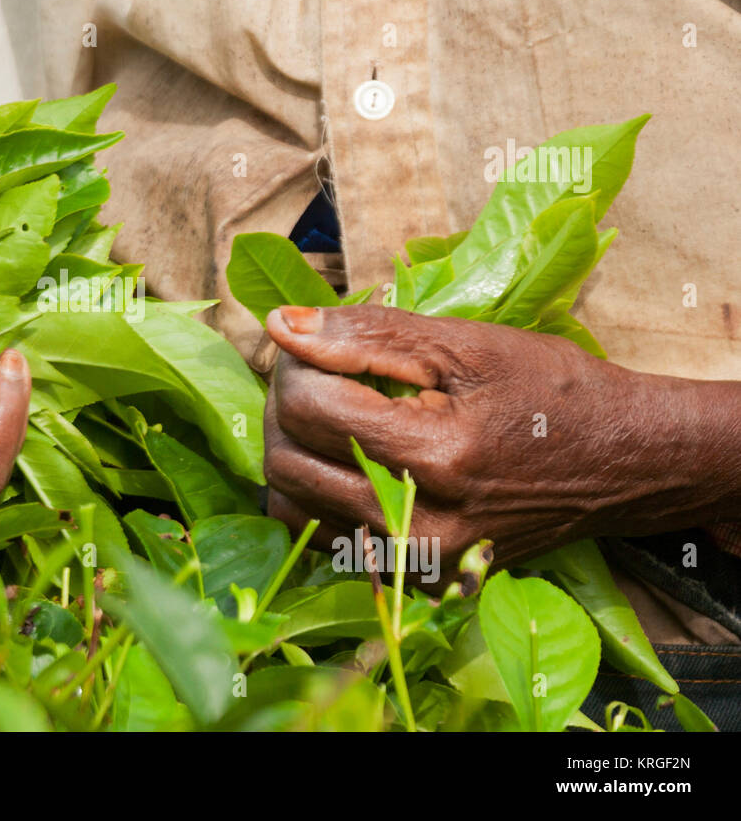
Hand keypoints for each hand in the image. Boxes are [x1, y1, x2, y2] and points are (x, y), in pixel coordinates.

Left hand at [262, 304, 740, 570]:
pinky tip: (352, 456)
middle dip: (289, 402)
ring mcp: (412, 563)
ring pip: (289, 503)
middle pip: (284, 459)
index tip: (324, 343)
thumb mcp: (468, 344)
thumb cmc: (552, 392)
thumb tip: (280, 324)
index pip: (305, 407)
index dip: (300, 362)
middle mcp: (416, 526)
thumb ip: (367, 333)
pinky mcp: (411, 579)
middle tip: (327, 371)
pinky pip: (319, 534)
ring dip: (294, 448)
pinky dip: (317, 489)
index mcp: (434, 458)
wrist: (623, 465)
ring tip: (337, 413)